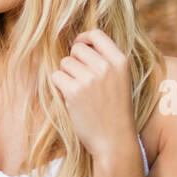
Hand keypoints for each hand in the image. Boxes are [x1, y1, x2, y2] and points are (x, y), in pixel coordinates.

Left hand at [51, 28, 140, 165]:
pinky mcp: (74, 91)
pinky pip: (56, 76)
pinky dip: (60, 87)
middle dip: (74, 61)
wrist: (114, 141)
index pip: (96, 34)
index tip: (79, 47)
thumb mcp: (121, 80)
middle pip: (77, 49)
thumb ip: (106, 60)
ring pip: (65, 63)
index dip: (83, 39)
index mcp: (120, 61)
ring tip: (79, 93)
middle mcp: (106, 66)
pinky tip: (72, 99)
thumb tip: (81, 42)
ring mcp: (90, 78)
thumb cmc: (115, 111)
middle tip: (80, 79)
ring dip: (67, 76)